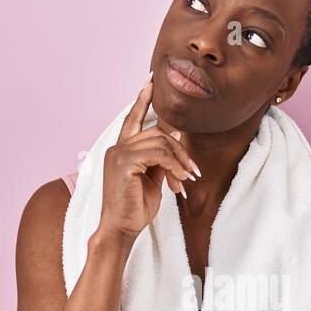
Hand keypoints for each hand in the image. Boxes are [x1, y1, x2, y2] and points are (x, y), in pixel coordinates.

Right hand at [97, 76, 201, 240]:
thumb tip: (174, 135)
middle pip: (157, 132)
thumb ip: (159, 158)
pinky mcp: (124, 162)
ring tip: (188, 180)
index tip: (150, 81)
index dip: (142, 100)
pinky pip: (158, 154)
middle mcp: (117, 148)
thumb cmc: (135, 208)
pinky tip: (179, 181)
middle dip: (180, 150)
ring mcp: (118, 154)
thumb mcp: (151, 179)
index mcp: (121, 150)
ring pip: (160, 142)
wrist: (121, 229)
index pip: (132, 118)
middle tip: (194, 172)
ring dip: (180, 161)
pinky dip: (174, 166)